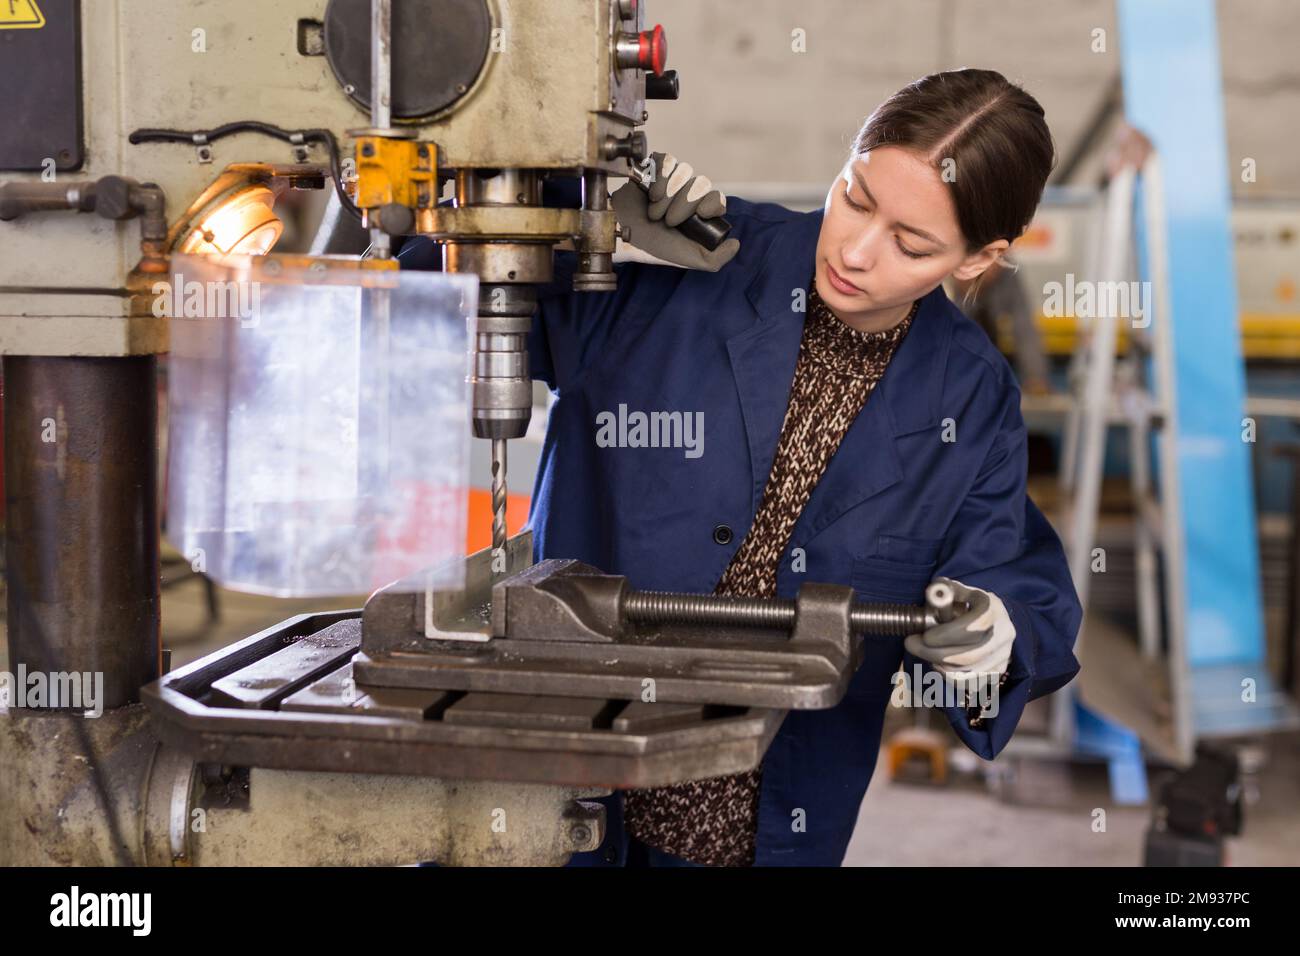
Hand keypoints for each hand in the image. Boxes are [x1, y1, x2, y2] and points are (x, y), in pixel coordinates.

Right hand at [609, 152, 739, 271]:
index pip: (716, 198)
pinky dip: (660, 179)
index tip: (701, 214)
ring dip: (668, 197)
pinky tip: (651, 194)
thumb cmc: (654, 243)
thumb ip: (715, 259)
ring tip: (654, 212)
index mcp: (700, 211)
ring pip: (684, 173)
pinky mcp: (657, 164)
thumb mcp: (688, 258)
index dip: (711, 202)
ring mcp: (674, 176)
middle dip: (683, 207)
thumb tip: (735, 244)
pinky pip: (668, 161)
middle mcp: (690, 191)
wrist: (624, 231)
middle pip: (700, 185)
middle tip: (668, 222)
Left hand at [904, 578, 1015, 698]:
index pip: (975, 627)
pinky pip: (968, 683)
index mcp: (994, 609)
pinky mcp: (998, 672)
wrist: (995, 620)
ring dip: (938, 665)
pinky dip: (947, 675)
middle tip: (911, 644)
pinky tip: (938, 663)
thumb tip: (932, 595)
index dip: (948, 634)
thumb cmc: (970, 604)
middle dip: (933, 653)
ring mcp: (1003, 656)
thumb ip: (946, 592)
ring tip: (924, 651)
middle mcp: (1004, 634)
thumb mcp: (960, 591)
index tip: (925, 636)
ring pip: (966, 672)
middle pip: (969, 655)